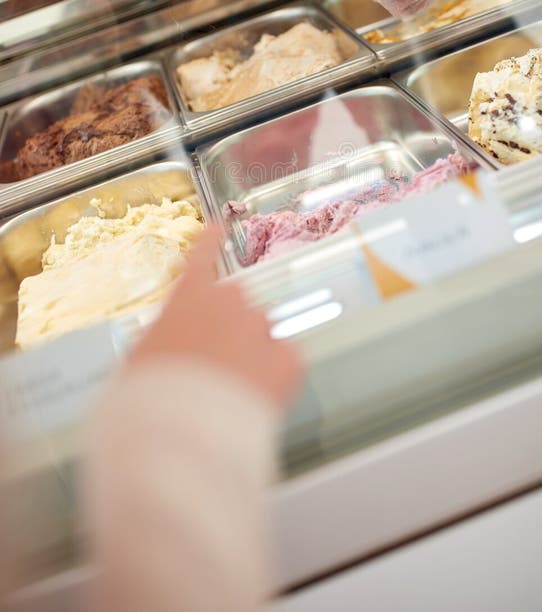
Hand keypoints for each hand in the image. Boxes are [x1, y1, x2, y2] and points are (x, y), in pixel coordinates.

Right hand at [129, 228, 301, 409]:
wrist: (183, 431)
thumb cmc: (151, 397)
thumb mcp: (141, 358)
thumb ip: (164, 338)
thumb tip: (171, 345)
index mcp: (189, 296)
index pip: (204, 255)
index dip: (213, 238)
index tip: (222, 221)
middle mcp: (230, 301)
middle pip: (236, 303)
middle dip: (228, 327)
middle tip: (212, 364)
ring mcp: (263, 326)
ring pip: (261, 333)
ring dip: (250, 353)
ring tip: (228, 390)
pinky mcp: (289, 358)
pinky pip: (285, 360)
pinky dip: (273, 375)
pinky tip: (251, 396)